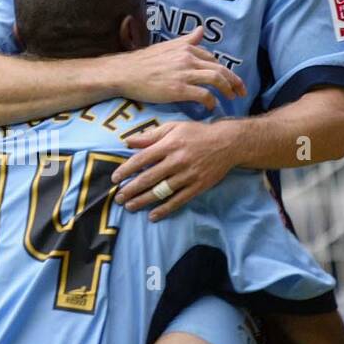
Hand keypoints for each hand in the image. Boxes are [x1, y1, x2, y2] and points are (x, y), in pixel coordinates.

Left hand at [111, 120, 240, 219]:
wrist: (228, 143)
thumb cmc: (197, 133)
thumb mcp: (174, 127)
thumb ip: (150, 135)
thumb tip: (128, 141)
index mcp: (169, 145)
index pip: (141, 159)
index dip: (126, 170)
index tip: (115, 178)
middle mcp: (176, 161)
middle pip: (148, 178)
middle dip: (130, 189)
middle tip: (118, 198)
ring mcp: (187, 175)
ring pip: (161, 191)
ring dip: (143, 201)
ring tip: (130, 207)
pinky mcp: (198, 187)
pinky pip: (178, 200)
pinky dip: (164, 209)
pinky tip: (152, 216)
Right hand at [115, 28, 244, 110]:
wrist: (125, 73)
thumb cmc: (142, 62)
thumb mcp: (166, 47)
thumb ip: (186, 40)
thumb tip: (201, 30)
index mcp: (186, 48)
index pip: (212, 58)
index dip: (222, 70)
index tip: (228, 80)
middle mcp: (188, 58)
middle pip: (220, 68)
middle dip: (234, 81)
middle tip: (241, 92)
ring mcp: (184, 73)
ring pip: (216, 79)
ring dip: (228, 90)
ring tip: (232, 99)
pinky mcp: (179, 89)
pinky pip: (204, 95)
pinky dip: (211, 101)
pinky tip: (212, 107)